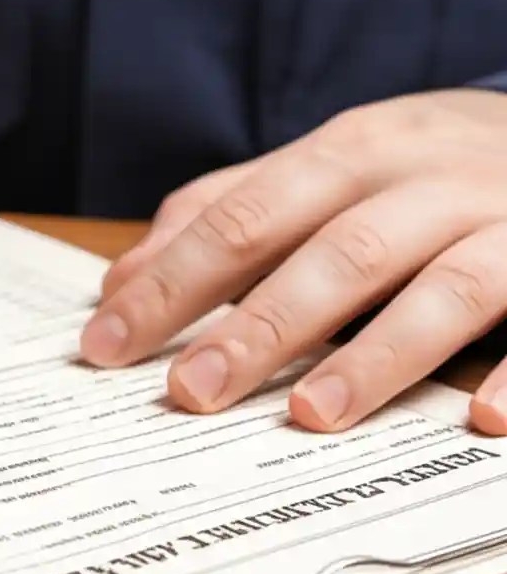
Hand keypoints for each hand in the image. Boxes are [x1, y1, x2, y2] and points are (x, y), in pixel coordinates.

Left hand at [80, 89, 506, 434]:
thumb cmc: (410, 166)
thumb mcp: (317, 170)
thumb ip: (222, 215)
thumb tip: (122, 279)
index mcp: (348, 154)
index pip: (243, 219)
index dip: (172, 283)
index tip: (106, 345)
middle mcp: (424, 182)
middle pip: (337, 253)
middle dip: (258, 325)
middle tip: (191, 392)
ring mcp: (505, 222)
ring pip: (445, 286)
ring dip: (378, 354)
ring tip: (310, 415)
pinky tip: (484, 420)